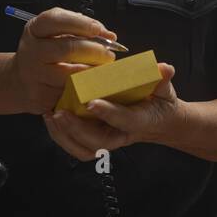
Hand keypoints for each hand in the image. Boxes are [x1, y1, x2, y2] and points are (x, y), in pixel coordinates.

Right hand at [5, 7, 116, 115]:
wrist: (20, 81)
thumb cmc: (44, 52)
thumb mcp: (53, 33)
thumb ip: (78, 29)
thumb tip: (108, 35)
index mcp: (35, 30)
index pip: (57, 20)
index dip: (81, 24)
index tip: (99, 29)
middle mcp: (31, 50)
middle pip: (68, 49)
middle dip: (95, 51)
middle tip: (109, 55)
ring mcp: (34, 75)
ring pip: (71, 75)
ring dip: (92, 73)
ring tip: (102, 71)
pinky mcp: (40, 96)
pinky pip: (69, 93)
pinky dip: (84, 89)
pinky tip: (91, 85)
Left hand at [44, 63, 179, 159]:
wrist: (158, 121)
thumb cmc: (158, 102)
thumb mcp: (164, 89)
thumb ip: (162, 80)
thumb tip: (164, 68)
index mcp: (139, 121)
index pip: (124, 120)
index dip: (108, 113)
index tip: (91, 102)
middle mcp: (121, 135)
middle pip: (97, 141)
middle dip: (77, 128)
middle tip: (61, 112)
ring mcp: (107, 139)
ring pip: (83, 148)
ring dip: (65, 134)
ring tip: (52, 115)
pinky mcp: (95, 139)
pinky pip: (76, 145)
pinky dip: (61, 135)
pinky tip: (51, 117)